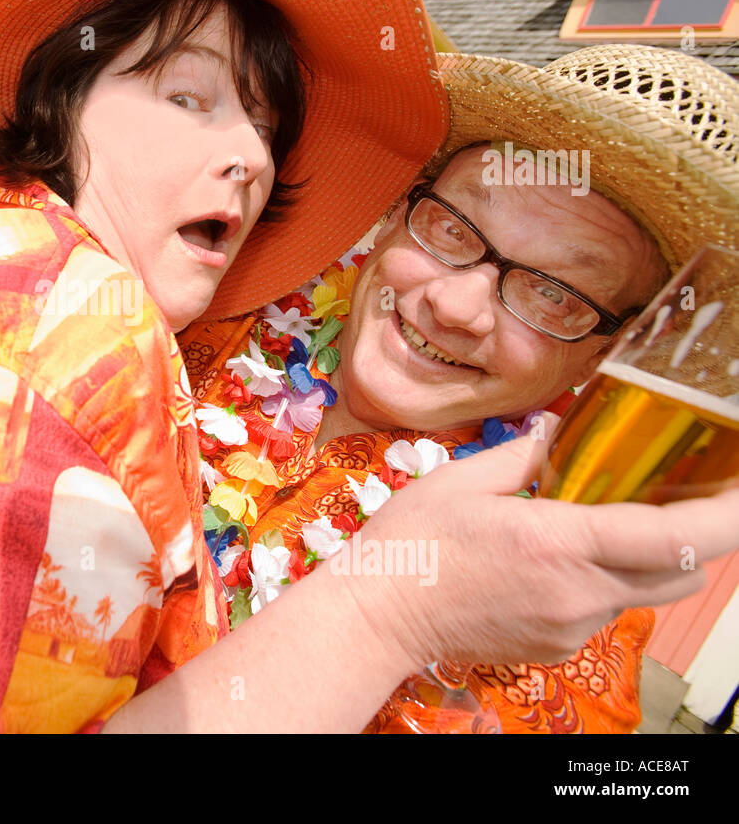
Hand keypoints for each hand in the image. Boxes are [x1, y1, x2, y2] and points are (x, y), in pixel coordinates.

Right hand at [343, 429, 738, 670]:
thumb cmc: (408, 547)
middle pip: (684, 574)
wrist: (375, 618)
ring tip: (588, 531)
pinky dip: (598, 586)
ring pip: (643, 594)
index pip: (678, 538)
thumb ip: (522, 454)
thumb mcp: (459, 480)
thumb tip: (551, 431)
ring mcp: (570, 627)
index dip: (729, 515)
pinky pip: (602, 613)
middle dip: (694, 538)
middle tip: (675, 498)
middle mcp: (579, 594)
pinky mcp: (556, 647)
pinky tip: (547, 566)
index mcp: (560, 543)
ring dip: (640, 562)